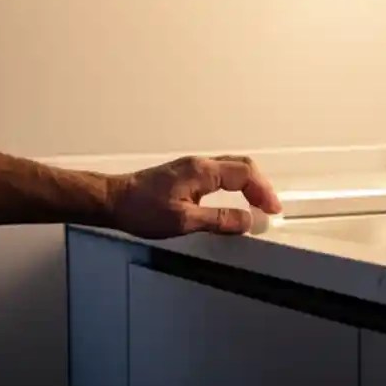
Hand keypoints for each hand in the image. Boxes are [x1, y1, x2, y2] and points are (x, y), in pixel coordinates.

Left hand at [108, 155, 281, 238]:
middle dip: (261, 185)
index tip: (272, 211)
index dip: (264, 192)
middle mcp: (201, 164)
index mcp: (203, 171)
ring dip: (249, 183)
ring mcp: (192, 167)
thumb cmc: (143, 210)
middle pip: (242, 165)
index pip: (245, 174)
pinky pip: (220, 172)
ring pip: (231, 167)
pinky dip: (235, 183)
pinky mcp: (185, 173)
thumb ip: (219, 220)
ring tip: (257, 204)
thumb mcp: (183, 221)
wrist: (112, 200)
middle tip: (269, 207)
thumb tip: (248, 221)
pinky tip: (234, 198)